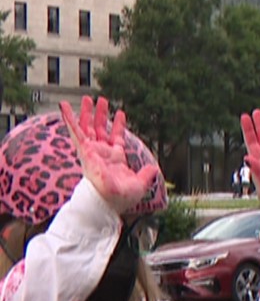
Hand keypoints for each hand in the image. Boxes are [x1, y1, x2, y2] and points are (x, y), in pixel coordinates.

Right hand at [59, 96, 158, 214]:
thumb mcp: (140, 184)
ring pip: (87, 128)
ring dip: (87, 113)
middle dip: (100, 115)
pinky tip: (64, 108)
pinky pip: (75, 132)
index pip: (116, 138)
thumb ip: (147, 174)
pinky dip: (69, 119)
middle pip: (99, 129)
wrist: (107, 202)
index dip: (118, 126)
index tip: (120, 113)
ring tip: (87, 98)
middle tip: (101, 101)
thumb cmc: (120, 199)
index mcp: (114, 159)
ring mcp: (92, 151)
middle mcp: (101, 154)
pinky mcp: (84, 150)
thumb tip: (154, 168)